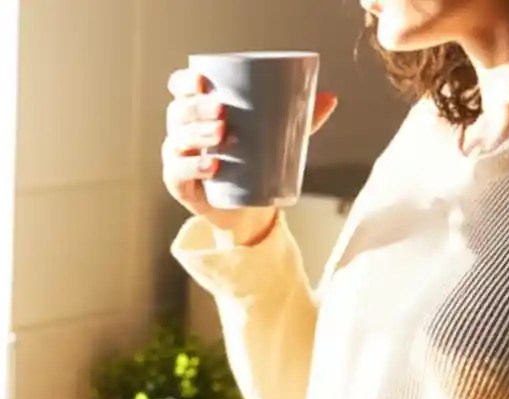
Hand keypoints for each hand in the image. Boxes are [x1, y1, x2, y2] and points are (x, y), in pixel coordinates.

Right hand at [161, 69, 336, 244]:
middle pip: (179, 111)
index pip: (180, 88)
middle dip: (198, 107)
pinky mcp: (179, 185)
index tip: (203, 79)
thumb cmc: (253, 161)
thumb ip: (300, 118)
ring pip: (177, 140)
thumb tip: (331, 98)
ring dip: (197, 134)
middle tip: (224, 110)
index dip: (185, 80)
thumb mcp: (276, 138)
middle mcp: (181, 131)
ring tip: (222, 135)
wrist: (245, 208)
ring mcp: (177, 158)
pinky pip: (178, 173)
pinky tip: (212, 164)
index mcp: (197, 110)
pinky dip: (193, 167)